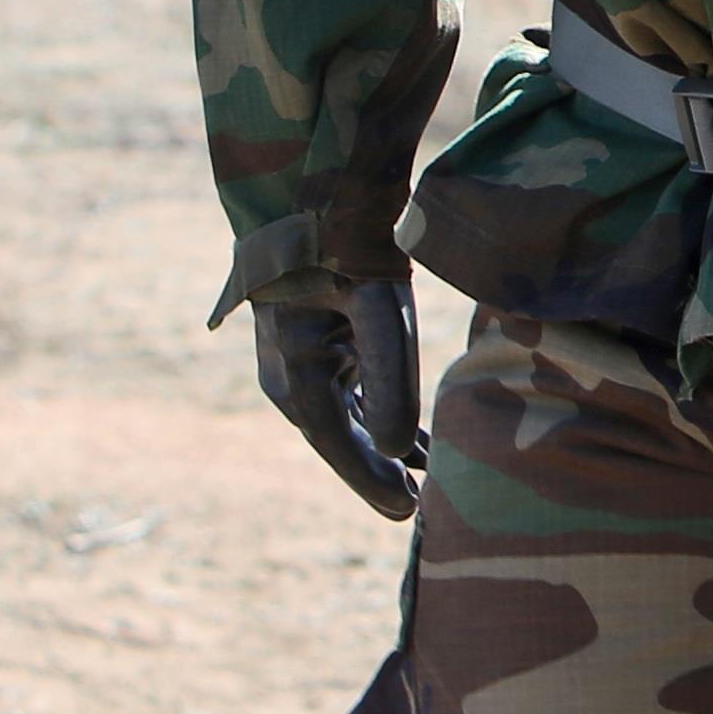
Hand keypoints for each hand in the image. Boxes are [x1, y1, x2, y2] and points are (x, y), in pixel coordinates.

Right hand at [253, 271, 425, 523]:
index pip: (338, 445)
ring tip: (423, 483)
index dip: (372, 481)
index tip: (406, 511)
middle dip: (377, 474)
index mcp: (297, 376)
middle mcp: (289, 379)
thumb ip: (391, 383)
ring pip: (344, 424)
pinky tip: (410, 445)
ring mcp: (298, 366)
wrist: (318, 201)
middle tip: (420, 509)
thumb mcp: (379, 313)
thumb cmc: (350, 253)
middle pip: (339, 441)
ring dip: (380, 451)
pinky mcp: (314, 350)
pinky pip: (345, 401)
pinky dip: (377, 422)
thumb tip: (396, 451)